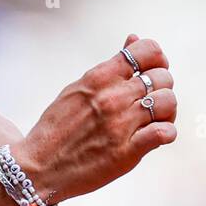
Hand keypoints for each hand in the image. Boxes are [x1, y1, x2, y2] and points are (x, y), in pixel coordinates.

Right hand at [14, 33, 175, 202]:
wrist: (39, 167)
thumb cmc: (57, 129)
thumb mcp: (77, 89)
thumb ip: (110, 68)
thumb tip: (133, 38)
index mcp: (98, 78)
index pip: (146, 51)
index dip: (157, 58)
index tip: (151, 70)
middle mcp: (112, 97)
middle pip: (162, 77)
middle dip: (161, 87)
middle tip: (149, 101)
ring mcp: (120, 124)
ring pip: (167, 102)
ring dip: (166, 111)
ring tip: (153, 119)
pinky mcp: (127, 152)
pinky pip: (164, 133)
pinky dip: (166, 133)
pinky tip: (154, 137)